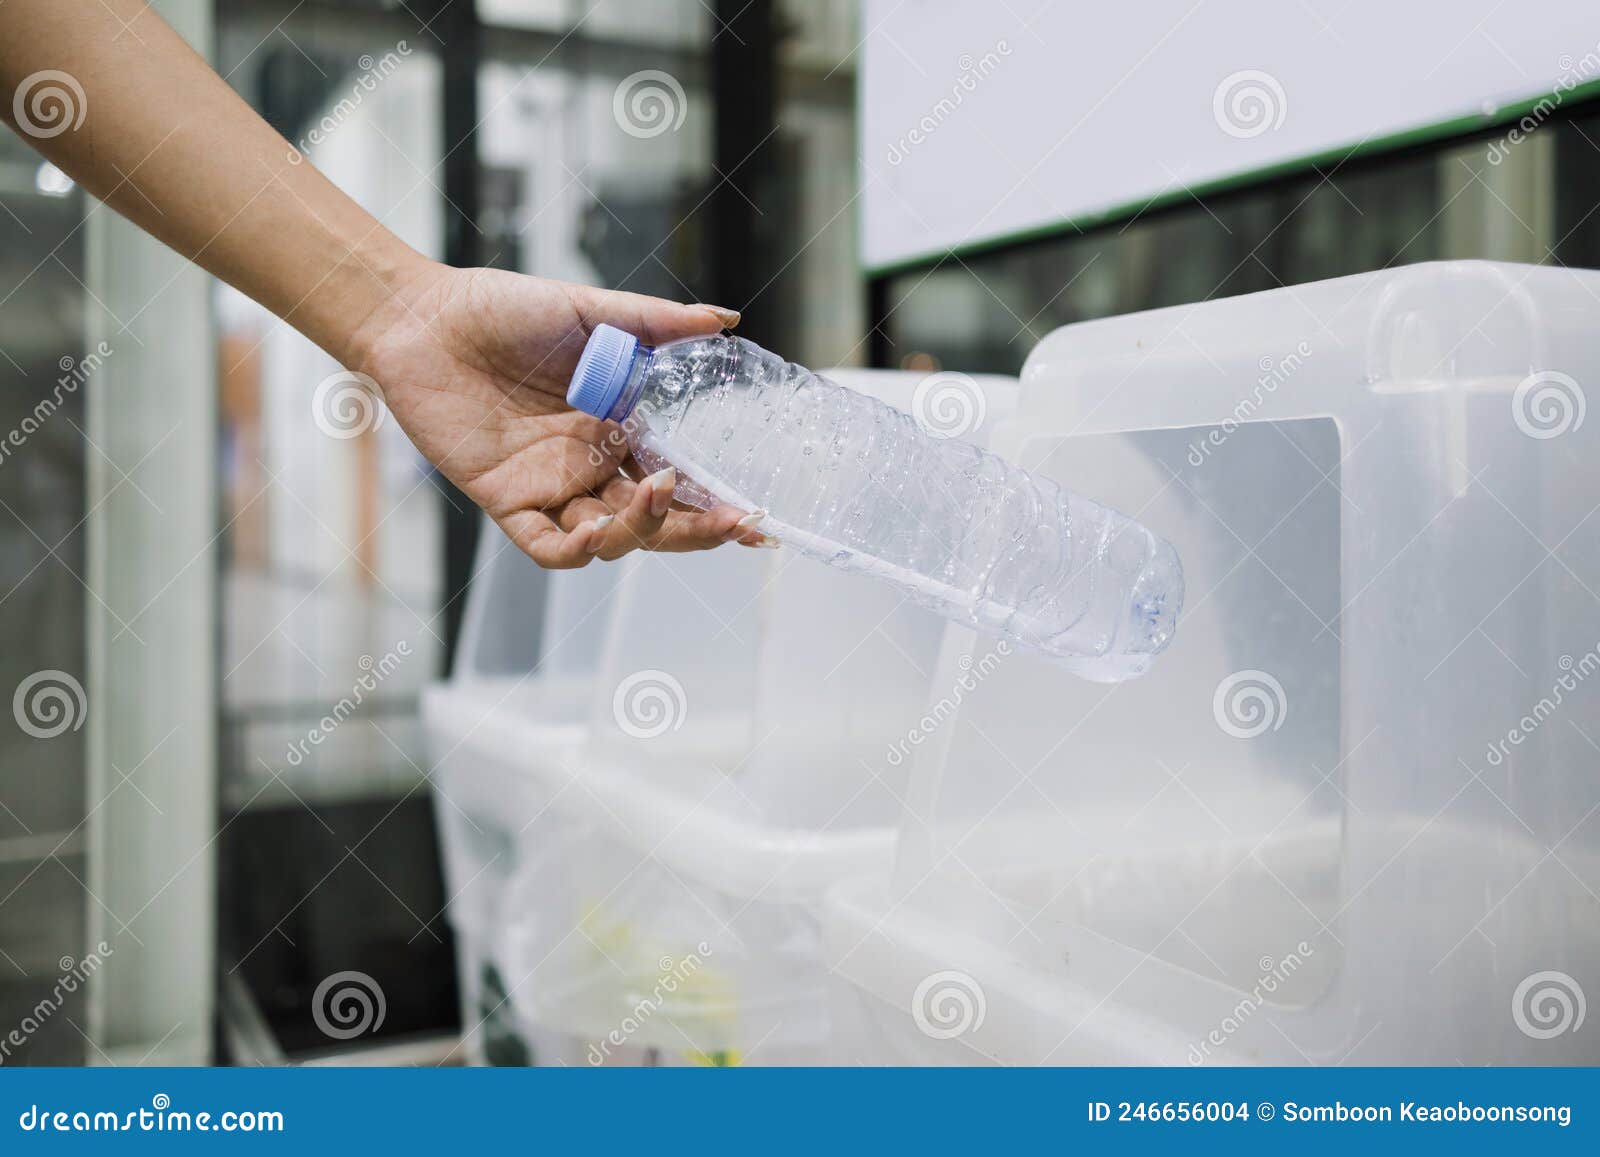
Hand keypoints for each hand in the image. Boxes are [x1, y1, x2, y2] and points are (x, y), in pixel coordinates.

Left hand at [351, 263, 764, 568]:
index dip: (718, 499)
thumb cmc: (502, 309)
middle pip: (655, 518)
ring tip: (661, 494)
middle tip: (737, 522)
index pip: (681, 475)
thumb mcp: (591, 310)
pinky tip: (596, 533)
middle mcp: (592, 464)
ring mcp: (551, 486)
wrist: (424, 318)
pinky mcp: (507, 499)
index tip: (759, 512)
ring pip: (610, 537)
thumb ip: (657, 323)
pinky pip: (546, 547)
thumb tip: (726, 321)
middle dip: (698, 528)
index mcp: (619, 427)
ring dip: (643, 530)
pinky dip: (575, 550)